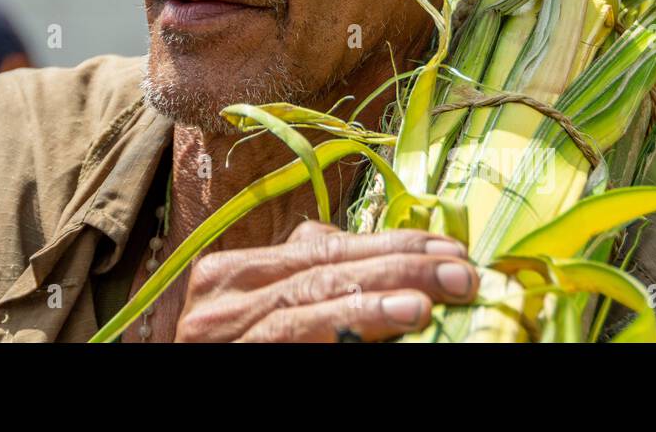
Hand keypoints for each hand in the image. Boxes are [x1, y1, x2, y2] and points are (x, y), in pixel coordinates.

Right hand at [174, 220, 477, 341]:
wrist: (193, 418)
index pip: (321, 246)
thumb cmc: (245, 359)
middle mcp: (222, 294)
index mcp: (233, 273)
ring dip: (390, 285)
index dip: (388, 240)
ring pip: (318, 292)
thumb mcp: (265, 316)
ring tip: (444, 287)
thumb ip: (306, 282)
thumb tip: (377, 253)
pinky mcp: (241, 356)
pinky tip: (404, 314)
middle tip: (463, 266)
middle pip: (325, 264)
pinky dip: (359, 318)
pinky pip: (304, 332)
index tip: (448, 242)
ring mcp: (225, 328)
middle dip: (401, 260)